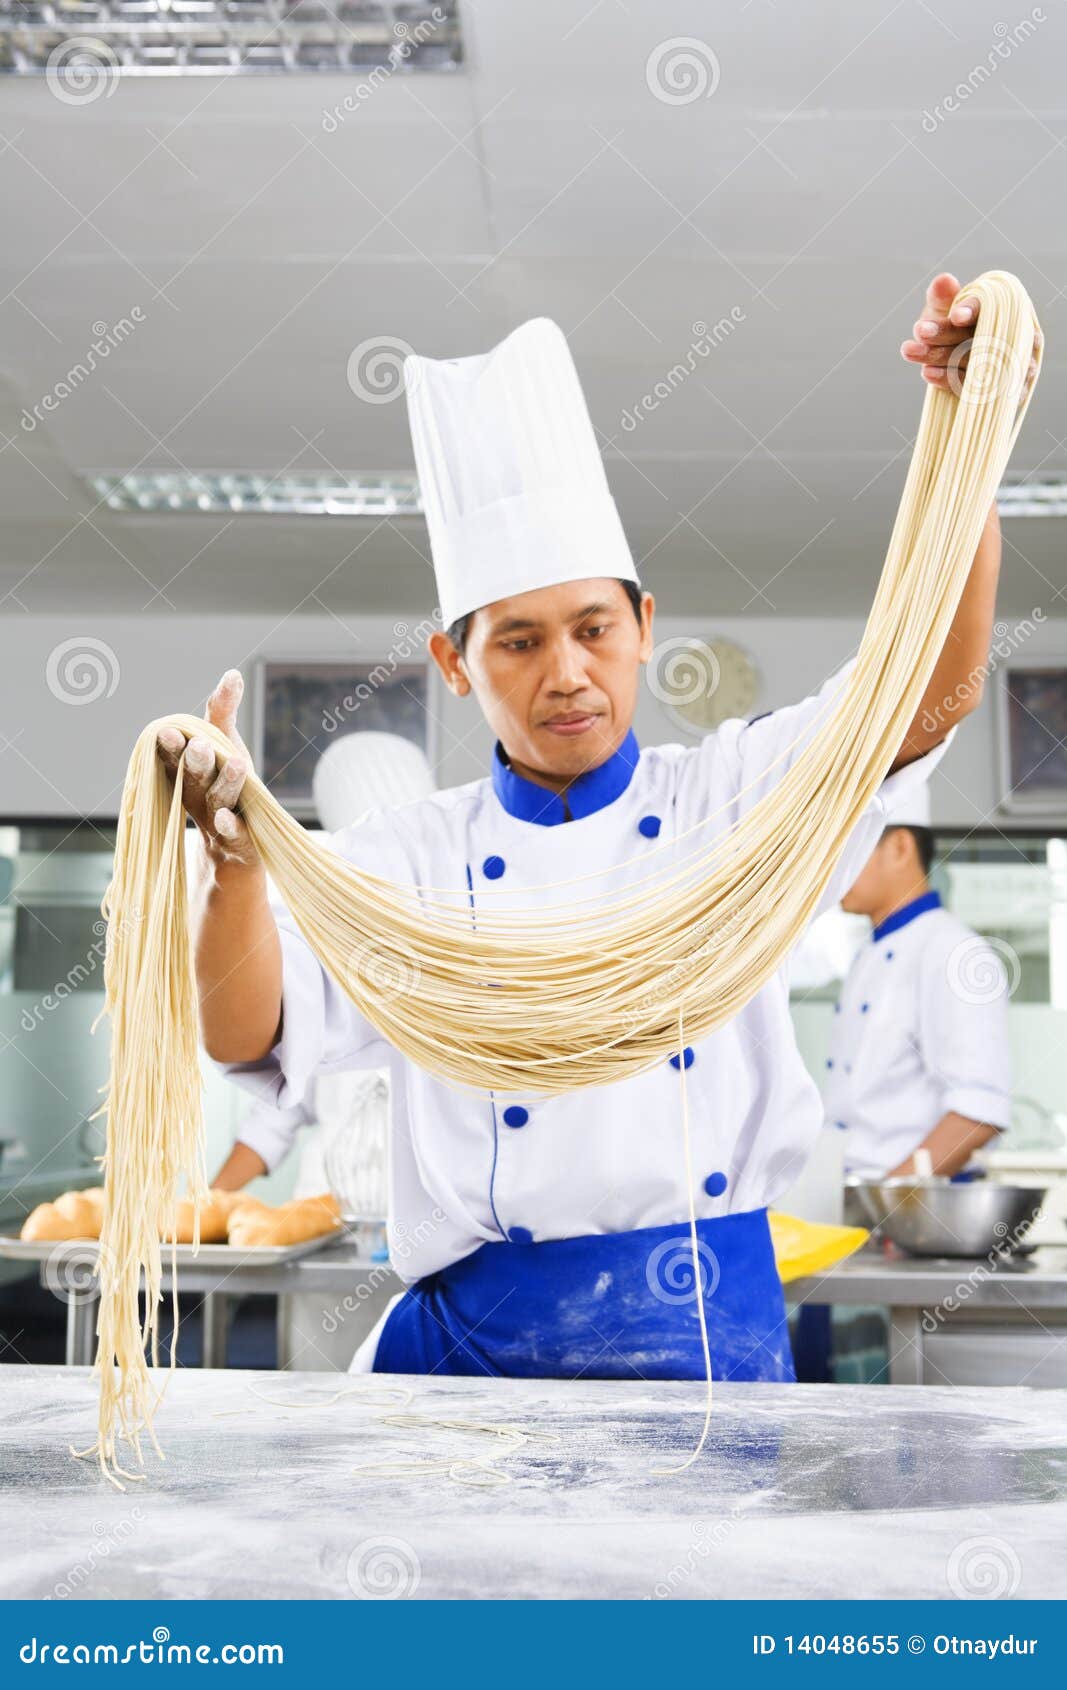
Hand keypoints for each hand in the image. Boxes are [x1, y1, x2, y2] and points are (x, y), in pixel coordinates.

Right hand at [155, 669, 259, 871]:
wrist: (230, 847)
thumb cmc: (223, 783)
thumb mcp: (224, 744)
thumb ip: (223, 711)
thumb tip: (232, 673)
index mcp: (185, 770)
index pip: (174, 756)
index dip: (171, 746)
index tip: (168, 732)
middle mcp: (195, 793)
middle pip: (194, 776)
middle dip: (194, 761)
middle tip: (198, 746)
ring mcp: (213, 818)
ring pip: (218, 799)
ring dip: (225, 783)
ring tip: (238, 765)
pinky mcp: (235, 840)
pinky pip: (232, 833)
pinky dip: (229, 825)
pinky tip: (228, 818)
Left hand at [900, 271, 1039, 400]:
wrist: (962, 369)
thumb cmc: (954, 331)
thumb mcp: (946, 311)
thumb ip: (943, 298)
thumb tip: (942, 281)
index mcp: (1003, 309)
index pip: (989, 307)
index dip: (972, 310)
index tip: (956, 316)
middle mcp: (1012, 335)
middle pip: (976, 336)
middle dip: (944, 334)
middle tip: (919, 330)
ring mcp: (1011, 365)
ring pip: (971, 361)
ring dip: (939, 356)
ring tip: (910, 350)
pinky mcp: (1001, 391)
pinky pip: (972, 386)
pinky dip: (947, 379)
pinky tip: (927, 372)